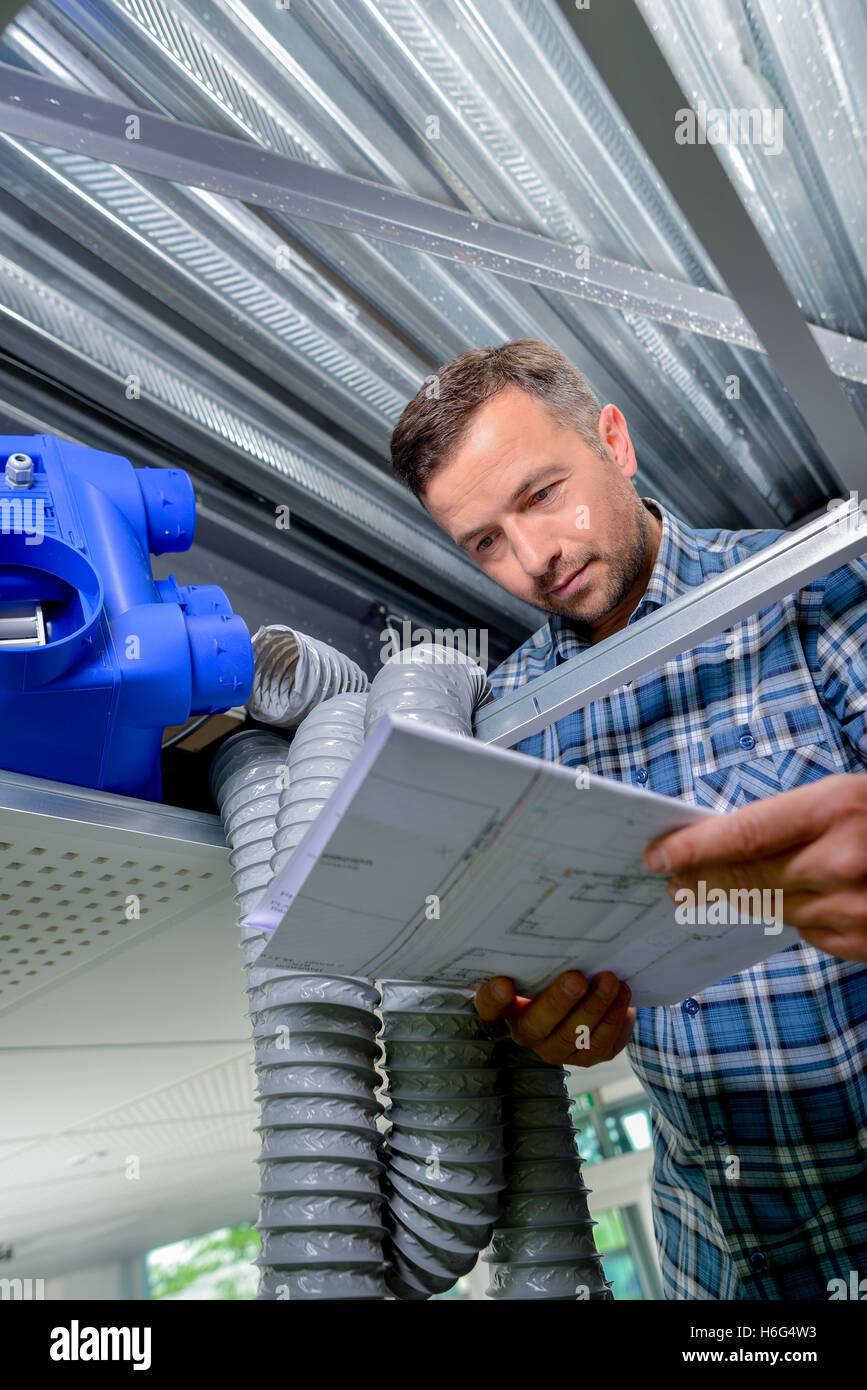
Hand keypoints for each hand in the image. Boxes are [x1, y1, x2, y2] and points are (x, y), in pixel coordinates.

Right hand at [474, 969, 635, 1065]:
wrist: (594, 997)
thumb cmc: (561, 974)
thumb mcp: (547, 965)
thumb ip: (543, 957)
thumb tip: (558, 929)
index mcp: (509, 1007)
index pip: (490, 1006)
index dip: (493, 998)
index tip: (504, 983)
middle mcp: (527, 1032)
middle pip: (536, 1024)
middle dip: (558, 1001)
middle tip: (576, 978)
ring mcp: (555, 1049)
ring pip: (572, 1035)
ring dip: (594, 1006)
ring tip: (609, 980)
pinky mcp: (585, 1057)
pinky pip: (598, 1042)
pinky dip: (613, 1015)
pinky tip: (621, 993)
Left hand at [643, 773, 866, 964]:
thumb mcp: (849, 796)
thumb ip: (795, 819)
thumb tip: (731, 842)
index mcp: (838, 809)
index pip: (744, 834)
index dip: (694, 848)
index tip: (658, 856)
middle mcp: (843, 862)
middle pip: (748, 880)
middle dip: (702, 881)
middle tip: (672, 882)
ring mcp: (856, 910)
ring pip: (775, 909)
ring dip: (750, 899)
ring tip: (725, 888)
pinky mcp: (866, 944)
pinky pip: (810, 932)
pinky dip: (803, 916)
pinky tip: (814, 898)